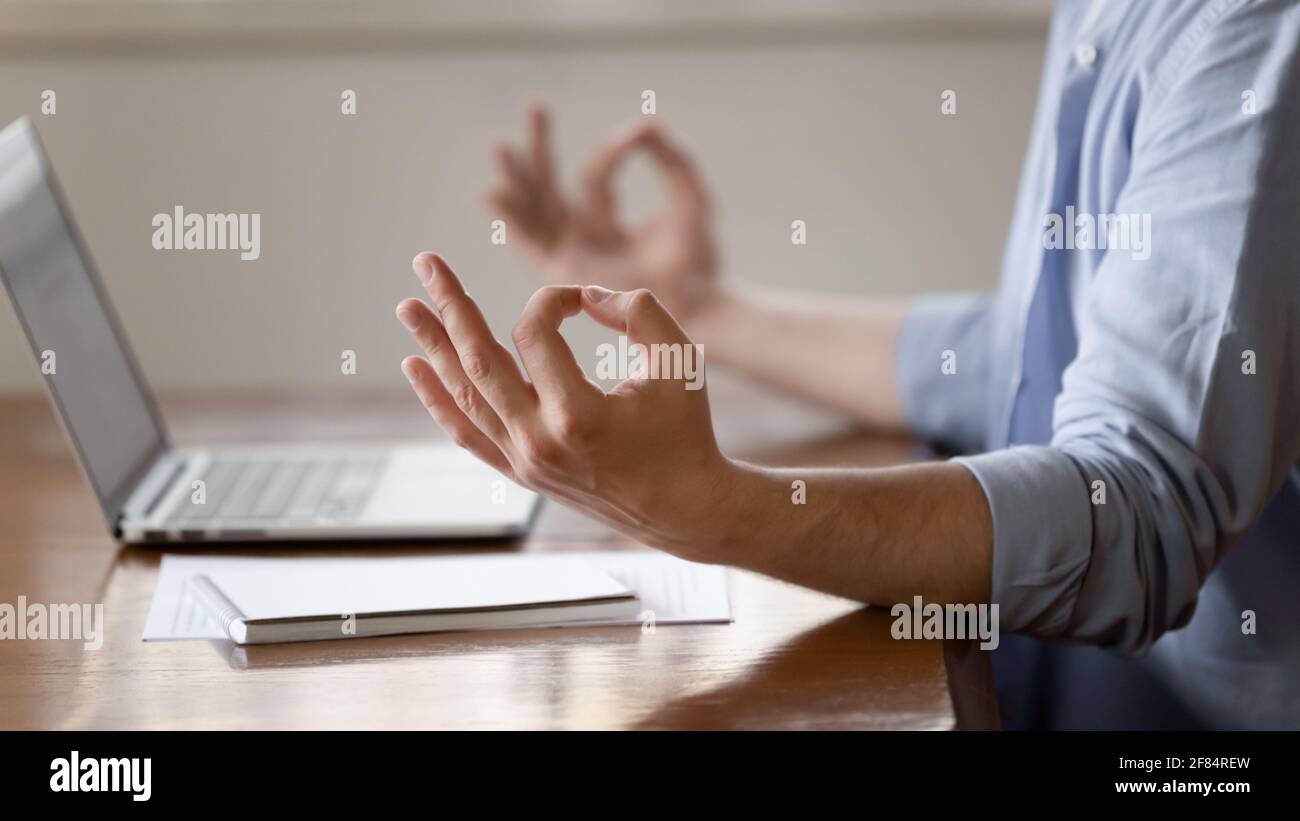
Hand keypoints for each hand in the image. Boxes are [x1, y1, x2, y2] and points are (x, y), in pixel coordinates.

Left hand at [395, 252, 736, 560]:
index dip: (552, 300)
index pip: (536, 332)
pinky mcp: (519, 472)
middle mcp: (540, 440)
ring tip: (407, 306)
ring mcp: (524, 460)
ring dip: (433, 345)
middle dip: (452, 305)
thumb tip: (586, 294)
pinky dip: (438, 398)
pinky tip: (416, 366)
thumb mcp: (679, 361)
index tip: (580, 299)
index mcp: (578, 413)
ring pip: (464, 394)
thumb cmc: (685, 432)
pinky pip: (466, 432)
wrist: (682, 508)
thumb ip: (638, 310)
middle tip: (426, 262)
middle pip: (479, 359)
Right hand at [484, 105, 718, 319]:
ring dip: (517, 178)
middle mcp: (581, 239)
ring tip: (502, 147)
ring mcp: (569, 256)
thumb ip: (674, 162)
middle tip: (536, 105)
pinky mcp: (561, 275)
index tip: (642, 130)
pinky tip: (490, 193)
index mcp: (607, 223)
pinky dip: (508, 220)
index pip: (596, 176)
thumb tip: (650, 123)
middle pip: (550, 186)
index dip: (615, 150)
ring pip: (534, 210)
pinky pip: (527, 244)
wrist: (700, 306)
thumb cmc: (700, 264)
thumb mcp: (691, 202)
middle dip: (542, 147)